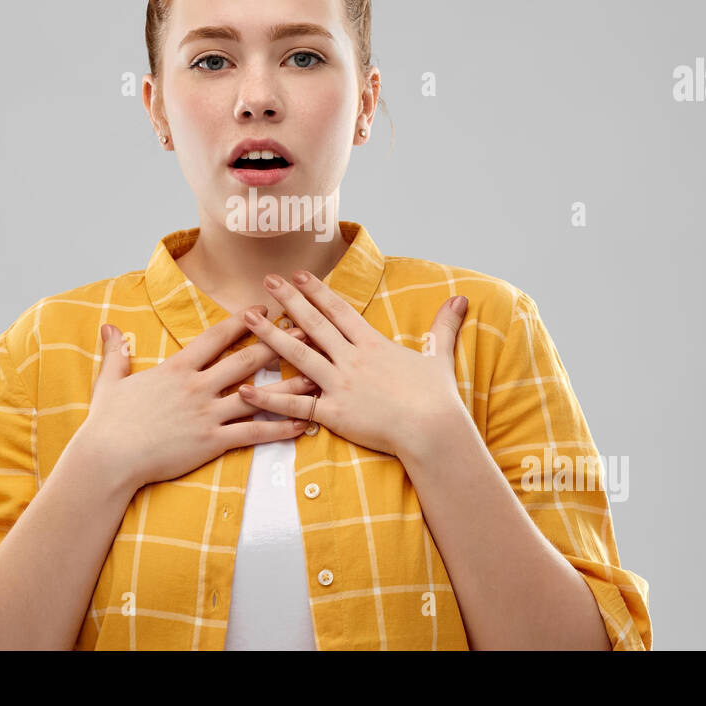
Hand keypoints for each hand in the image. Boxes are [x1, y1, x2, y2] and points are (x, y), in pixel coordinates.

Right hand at [77, 305, 319, 489]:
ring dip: (289, 385)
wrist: (109, 458)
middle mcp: (197, 387)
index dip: (242, 321)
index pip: (215, 338)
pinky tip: (302, 423)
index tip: (263, 308)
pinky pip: (253, 433)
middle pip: (245, 360)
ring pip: (257, 395)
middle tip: (305, 330)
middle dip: (278, 343)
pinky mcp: (212, 442)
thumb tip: (109, 327)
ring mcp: (207, 414)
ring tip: (317, 375)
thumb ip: (117, 353)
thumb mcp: (111, 382)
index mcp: (176, 369)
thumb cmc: (108, 423)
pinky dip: (280, 428)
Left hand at [237, 272, 470, 461]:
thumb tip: (460, 299)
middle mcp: (351, 359)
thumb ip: (443, 326)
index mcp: (372, 344)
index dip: (317, 291)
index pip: (339, 311)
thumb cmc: (438, 397)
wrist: (433, 430)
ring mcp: (340, 385)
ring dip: (270, 336)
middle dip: (289, 300)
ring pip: (298, 356)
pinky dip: (269, 399)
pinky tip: (245, 391)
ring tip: (247, 318)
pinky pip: (295, 405)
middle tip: (266, 281)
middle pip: (314, 324)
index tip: (298, 274)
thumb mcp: (439, 355)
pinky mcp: (334, 414)